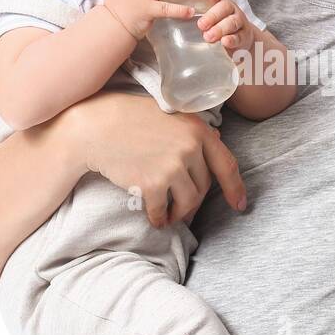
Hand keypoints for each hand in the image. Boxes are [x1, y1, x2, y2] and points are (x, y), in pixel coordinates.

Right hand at [64, 89, 248, 226]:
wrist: (95, 127)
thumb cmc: (129, 118)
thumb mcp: (168, 115)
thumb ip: (193, 129)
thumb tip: (218, 136)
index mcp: (197, 129)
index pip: (226, 164)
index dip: (235, 188)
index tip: (239, 205)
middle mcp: (190, 147)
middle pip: (203, 186)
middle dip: (194, 202)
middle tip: (183, 210)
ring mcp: (172, 165)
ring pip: (188, 202)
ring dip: (179, 214)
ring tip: (170, 216)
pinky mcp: (153, 182)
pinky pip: (163, 210)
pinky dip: (159, 219)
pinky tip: (155, 218)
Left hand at [190, 0, 257, 57]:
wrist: (242, 39)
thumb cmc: (220, 26)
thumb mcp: (210, 17)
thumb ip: (197, 14)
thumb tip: (175, 15)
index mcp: (219, 2)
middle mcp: (230, 9)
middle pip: (224, 8)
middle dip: (212, 16)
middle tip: (200, 25)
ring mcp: (239, 21)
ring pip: (232, 22)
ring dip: (220, 29)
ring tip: (208, 37)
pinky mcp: (245, 36)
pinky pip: (239, 36)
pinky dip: (232, 39)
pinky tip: (225, 42)